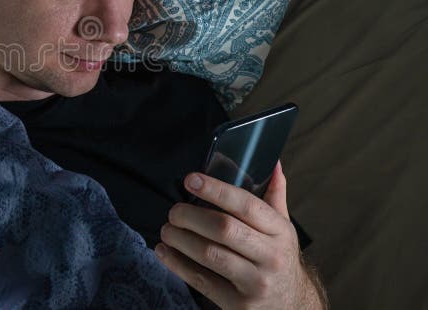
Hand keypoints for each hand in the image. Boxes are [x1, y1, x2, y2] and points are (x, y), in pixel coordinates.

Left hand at [154, 161, 325, 308]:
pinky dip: (177, 264)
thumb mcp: (282, 227)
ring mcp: (256, 282)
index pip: (246, 205)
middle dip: (191, 216)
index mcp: (280, 231)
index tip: (190, 180)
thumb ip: (274, 194)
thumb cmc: (279, 257)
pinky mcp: (239, 304)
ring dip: (181, 239)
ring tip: (167, 230)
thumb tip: (272, 162)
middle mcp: (271, 256)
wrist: (293, 305)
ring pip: (210, 255)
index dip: (215, 190)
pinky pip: (201, 281)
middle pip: (224, 228)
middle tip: (173, 211)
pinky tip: (164, 251)